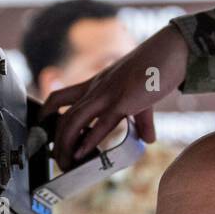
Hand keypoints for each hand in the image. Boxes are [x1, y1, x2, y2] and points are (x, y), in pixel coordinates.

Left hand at [41, 25, 188, 169]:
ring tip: (67, 164)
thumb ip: (142, 120)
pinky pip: (101, 123)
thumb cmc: (157, 68)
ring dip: (67, 146)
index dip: (45, 114)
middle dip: (56, 142)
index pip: (59, 97)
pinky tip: (83, 154)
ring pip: (75, 121)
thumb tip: (148, 139)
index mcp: (96, 84)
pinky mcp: (124, 100)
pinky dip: (89, 141)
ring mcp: (108, 94)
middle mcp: (96, 89)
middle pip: (63, 116)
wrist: (172, 49)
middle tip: (57, 160)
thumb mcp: (143, 97)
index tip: (42, 131)